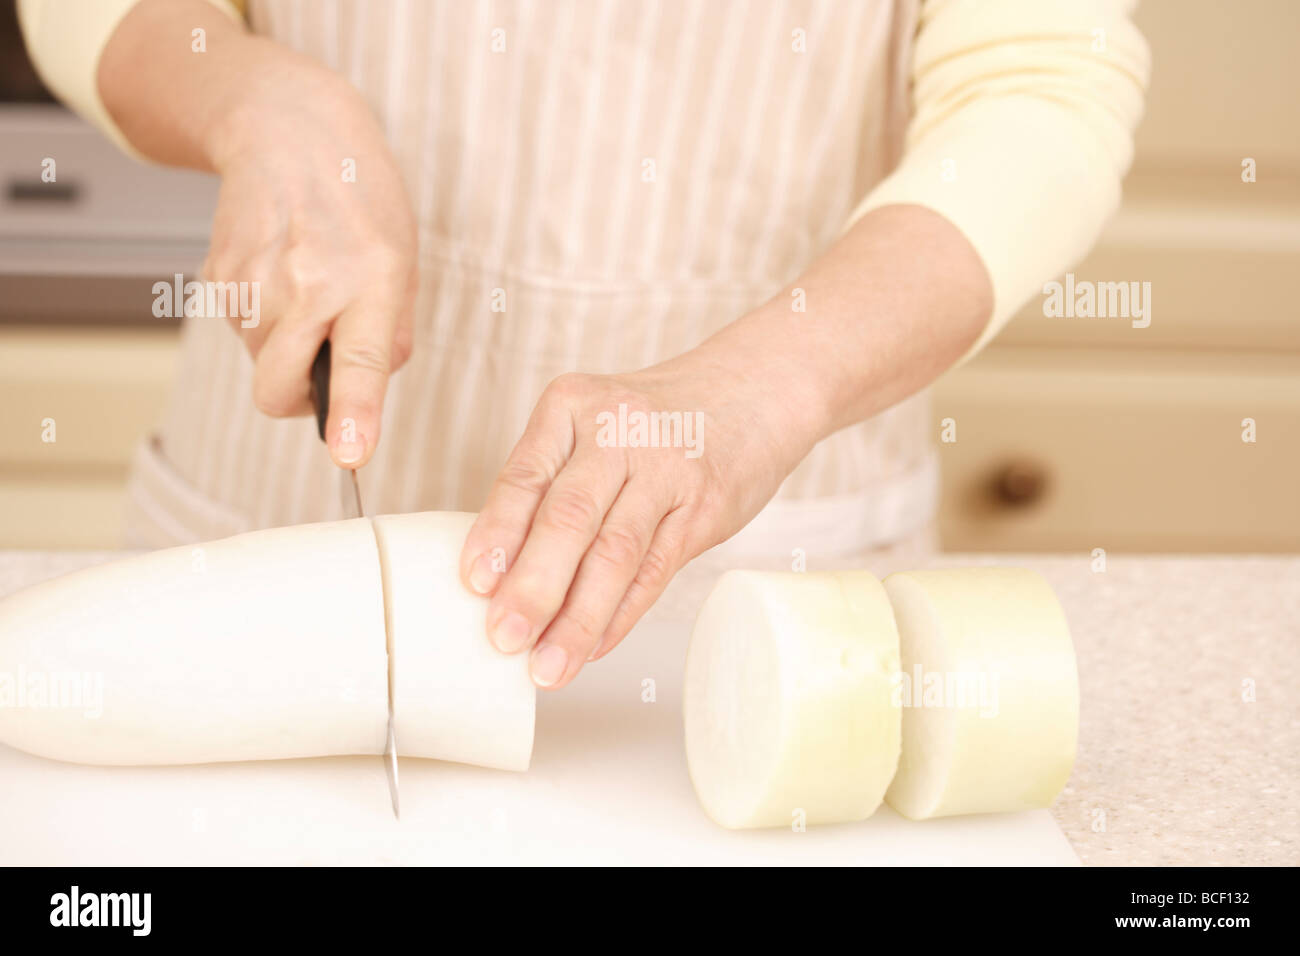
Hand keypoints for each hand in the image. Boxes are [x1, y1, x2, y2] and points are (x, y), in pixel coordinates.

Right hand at [200, 49, 416, 466]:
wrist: (286, 131)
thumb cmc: (357, 198)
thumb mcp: (403, 261)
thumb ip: (393, 335)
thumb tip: (367, 397)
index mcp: (371, 279)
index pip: (361, 361)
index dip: (353, 415)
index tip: (349, 454)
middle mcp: (308, 283)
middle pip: (277, 390)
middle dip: (297, 400)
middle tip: (320, 365)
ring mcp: (255, 282)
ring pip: (260, 362)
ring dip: (284, 348)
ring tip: (307, 287)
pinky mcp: (219, 278)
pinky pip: (241, 333)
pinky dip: (263, 321)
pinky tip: (280, 271)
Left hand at [458, 349, 823, 689]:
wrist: (751, 391)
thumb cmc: (652, 423)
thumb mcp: (593, 426)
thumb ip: (553, 486)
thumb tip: (501, 579)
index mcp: (571, 405)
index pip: (524, 477)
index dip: (496, 534)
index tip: (473, 586)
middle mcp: (618, 430)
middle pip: (569, 517)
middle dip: (533, 587)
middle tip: (504, 639)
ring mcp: (666, 469)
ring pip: (614, 554)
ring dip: (577, 619)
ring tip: (548, 667)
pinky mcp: (703, 507)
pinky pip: (654, 571)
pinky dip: (620, 615)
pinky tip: (594, 648)